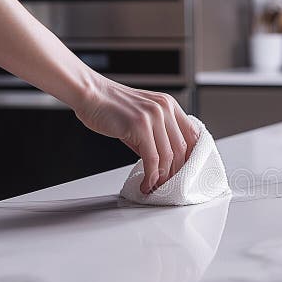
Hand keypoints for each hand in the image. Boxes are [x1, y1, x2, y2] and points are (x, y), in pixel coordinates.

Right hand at [74, 76, 198, 193]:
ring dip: (163, 177)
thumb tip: (164, 162)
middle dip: (176, 171)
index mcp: (168, 104)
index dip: (191, 156)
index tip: (185, 171)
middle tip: (169, 184)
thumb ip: (156, 135)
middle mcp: (164, 108)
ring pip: (168, 155)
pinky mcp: (140, 126)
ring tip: (156, 187)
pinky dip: (151, 175)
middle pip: (182, 148)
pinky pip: (152, 158)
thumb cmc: (110, 106)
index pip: (192, 134)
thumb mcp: (141, 117)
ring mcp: (153, 116)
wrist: (89, 94)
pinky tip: (146, 183)